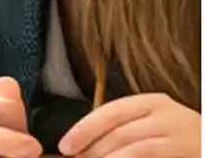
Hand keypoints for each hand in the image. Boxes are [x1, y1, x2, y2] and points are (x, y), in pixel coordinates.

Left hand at [58, 93, 200, 156]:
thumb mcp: (149, 125)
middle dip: (92, 151)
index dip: (83, 130)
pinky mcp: (190, 153)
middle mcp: (167, 116)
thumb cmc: (175, 138)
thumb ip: (120, 131)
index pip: (109, 112)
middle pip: (120, 132)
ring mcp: (180, 137)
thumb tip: (79, 147)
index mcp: (151, 103)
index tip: (65, 147)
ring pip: (135, 149)